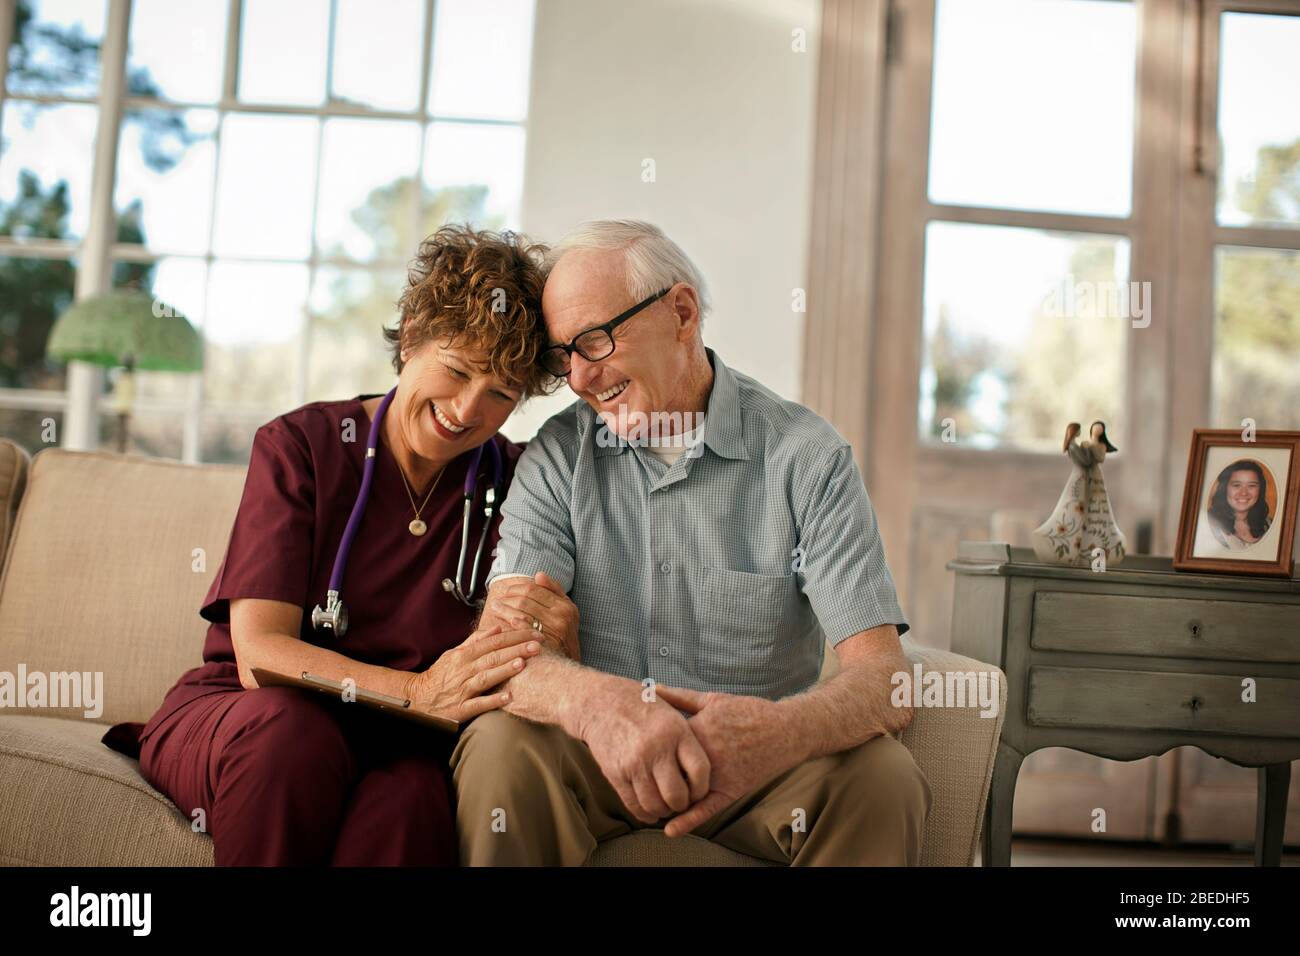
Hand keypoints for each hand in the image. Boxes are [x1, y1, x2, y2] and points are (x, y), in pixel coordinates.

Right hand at [403, 624, 541, 722]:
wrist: (416, 699)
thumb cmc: (439, 676)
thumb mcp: (454, 654)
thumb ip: (475, 641)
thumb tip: (496, 628)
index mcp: (463, 656)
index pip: (492, 642)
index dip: (514, 637)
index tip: (533, 634)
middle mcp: (463, 670)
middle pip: (492, 657)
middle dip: (516, 650)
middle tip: (537, 646)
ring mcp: (461, 690)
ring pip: (485, 677)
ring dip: (504, 671)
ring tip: (523, 664)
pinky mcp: (459, 709)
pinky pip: (477, 704)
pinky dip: (492, 700)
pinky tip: (508, 697)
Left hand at [480, 572, 579, 661]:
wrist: (566, 668)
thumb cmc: (563, 637)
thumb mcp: (567, 612)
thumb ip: (554, 591)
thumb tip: (538, 575)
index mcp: (566, 606)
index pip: (534, 589)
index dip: (517, 588)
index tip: (509, 590)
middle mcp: (560, 617)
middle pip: (525, 599)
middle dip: (508, 597)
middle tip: (499, 599)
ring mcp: (550, 631)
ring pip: (520, 611)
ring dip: (504, 608)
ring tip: (496, 607)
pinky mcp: (540, 643)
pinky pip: (519, 627)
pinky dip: (509, 621)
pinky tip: (501, 620)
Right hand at [577, 681, 711, 824]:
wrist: (602, 701)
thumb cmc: (643, 707)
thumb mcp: (673, 710)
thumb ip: (689, 738)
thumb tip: (705, 769)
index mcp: (677, 732)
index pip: (700, 771)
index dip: (701, 787)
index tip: (698, 789)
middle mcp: (656, 749)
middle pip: (676, 795)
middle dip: (681, 804)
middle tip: (681, 801)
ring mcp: (634, 763)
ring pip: (654, 805)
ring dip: (662, 811)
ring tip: (665, 804)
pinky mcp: (615, 773)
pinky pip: (633, 804)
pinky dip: (644, 813)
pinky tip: (650, 810)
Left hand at [652, 686, 798, 837]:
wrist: (784, 729)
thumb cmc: (747, 711)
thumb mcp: (712, 700)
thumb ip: (680, 697)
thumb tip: (653, 689)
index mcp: (698, 730)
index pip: (660, 744)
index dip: (647, 747)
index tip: (637, 747)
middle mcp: (706, 755)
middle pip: (668, 769)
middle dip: (654, 774)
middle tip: (640, 776)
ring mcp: (719, 775)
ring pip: (684, 791)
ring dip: (667, 796)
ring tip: (652, 798)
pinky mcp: (731, 790)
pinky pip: (707, 809)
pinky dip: (688, 821)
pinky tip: (671, 830)